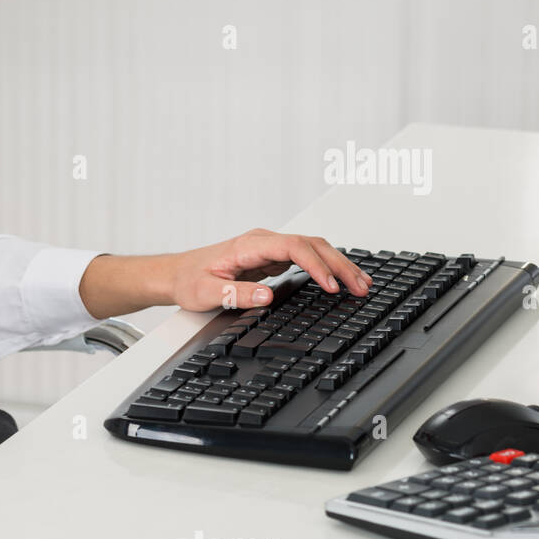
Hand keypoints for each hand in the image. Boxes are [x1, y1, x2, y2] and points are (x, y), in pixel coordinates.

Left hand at [168, 228, 371, 311]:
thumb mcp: (206, 293)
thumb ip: (235, 294)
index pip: (294, 247)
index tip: (330, 286)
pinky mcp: (272, 258)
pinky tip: (341, 281)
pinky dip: (327, 269)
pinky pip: (307, 258)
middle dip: (339, 265)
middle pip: (312, 245)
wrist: (177, 274)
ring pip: (314, 249)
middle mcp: (264, 242)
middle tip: (361, 287)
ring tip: (361, 284)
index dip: (316, 265)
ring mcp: (270, 249)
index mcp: (250, 246)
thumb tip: (267, 296)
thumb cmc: (189, 281)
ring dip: (339, 265)